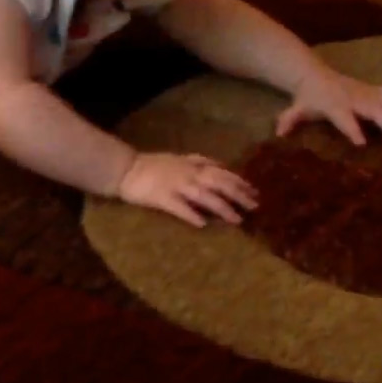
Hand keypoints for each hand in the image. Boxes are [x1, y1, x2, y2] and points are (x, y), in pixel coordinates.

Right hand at [115, 152, 258, 228]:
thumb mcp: (179, 158)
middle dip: (239, 195)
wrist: (125, 169)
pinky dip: (191, 214)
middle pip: (218, 184)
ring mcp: (175, 186)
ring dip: (222, 207)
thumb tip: (222, 166)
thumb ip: (200, 161)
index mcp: (192, 165)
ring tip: (237, 219)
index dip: (240, 182)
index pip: (222, 172)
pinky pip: (178, 207)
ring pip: (204, 196)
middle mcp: (188, 174)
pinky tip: (202, 224)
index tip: (255, 192)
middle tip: (255, 207)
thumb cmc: (152, 165)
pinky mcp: (161, 198)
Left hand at [276, 68, 381, 144]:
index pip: (345, 120)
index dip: (352, 130)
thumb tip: (278, 133)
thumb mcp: (297, 109)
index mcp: (336, 107)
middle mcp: (356, 99)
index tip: (361, 143)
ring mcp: (368, 93)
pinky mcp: (376, 89)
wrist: (315, 75)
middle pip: (375, 111)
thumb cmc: (308, 98)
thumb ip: (289, 120)